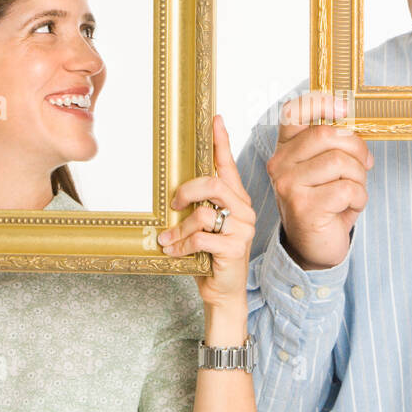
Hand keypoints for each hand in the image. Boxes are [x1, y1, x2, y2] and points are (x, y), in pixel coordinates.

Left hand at [158, 114, 256, 308]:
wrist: (222, 291)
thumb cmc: (209, 256)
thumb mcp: (202, 226)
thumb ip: (197, 207)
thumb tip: (172, 191)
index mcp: (236, 199)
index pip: (228, 165)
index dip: (221, 141)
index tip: (215, 119)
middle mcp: (243, 210)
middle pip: (213, 184)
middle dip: (186, 191)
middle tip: (172, 202)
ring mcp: (242, 229)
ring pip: (203, 214)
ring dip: (178, 229)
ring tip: (169, 240)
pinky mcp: (235, 248)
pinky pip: (200, 238)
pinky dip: (182, 245)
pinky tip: (176, 252)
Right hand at [265, 90, 372, 270]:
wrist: (314, 247)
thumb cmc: (326, 203)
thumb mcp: (327, 168)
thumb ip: (334, 144)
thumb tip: (353, 126)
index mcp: (285, 149)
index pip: (294, 112)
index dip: (320, 102)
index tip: (345, 109)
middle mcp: (280, 164)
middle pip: (326, 134)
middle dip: (356, 148)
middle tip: (365, 165)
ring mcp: (288, 185)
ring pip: (339, 162)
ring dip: (359, 178)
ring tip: (354, 192)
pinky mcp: (303, 207)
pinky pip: (346, 189)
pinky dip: (359, 198)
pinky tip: (350, 208)